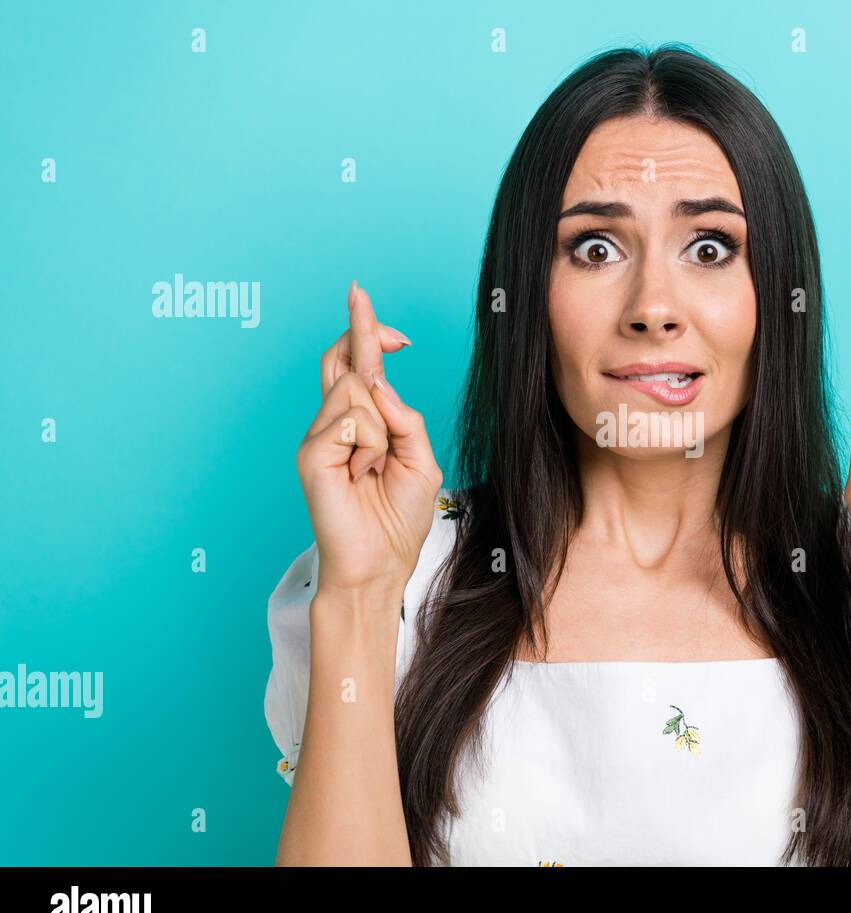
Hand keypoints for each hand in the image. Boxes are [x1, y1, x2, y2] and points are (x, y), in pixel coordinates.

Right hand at [296, 282, 441, 596]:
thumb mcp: (420, 461)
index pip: (358, 366)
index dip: (366, 333)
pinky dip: (369, 446)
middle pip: (343, 358)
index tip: (374, 310)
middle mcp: (337, 423)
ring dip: (380, 428)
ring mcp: (321, 436)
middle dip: (360, 325)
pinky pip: (351, 420)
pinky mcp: (311, 452)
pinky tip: (360, 475)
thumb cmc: (399, 519)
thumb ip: (405, 419)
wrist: (380, 564)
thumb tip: (378, 381)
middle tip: (360, 292)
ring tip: (373, 467)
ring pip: (358, 390)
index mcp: (364, 423)